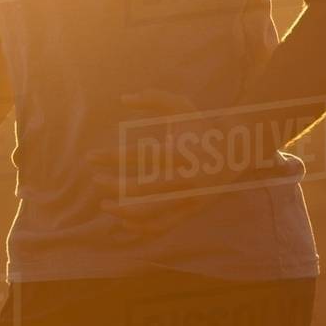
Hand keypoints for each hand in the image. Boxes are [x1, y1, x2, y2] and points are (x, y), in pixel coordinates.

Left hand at [88, 88, 226, 235]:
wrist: (235, 150)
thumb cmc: (200, 125)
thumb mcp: (181, 106)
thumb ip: (154, 97)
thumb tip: (122, 98)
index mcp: (182, 151)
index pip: (141, 156)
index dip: (112, 157)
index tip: (90, 157)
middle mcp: (187, 177)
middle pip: (144, 188)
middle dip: (114, 186)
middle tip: (95, 181)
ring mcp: (190, 197)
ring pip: (153, 212)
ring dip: (123, 211)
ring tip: (104, 205)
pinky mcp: (192, 210)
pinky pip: (165, 226)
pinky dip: (142, 229)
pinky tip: (123, 223)